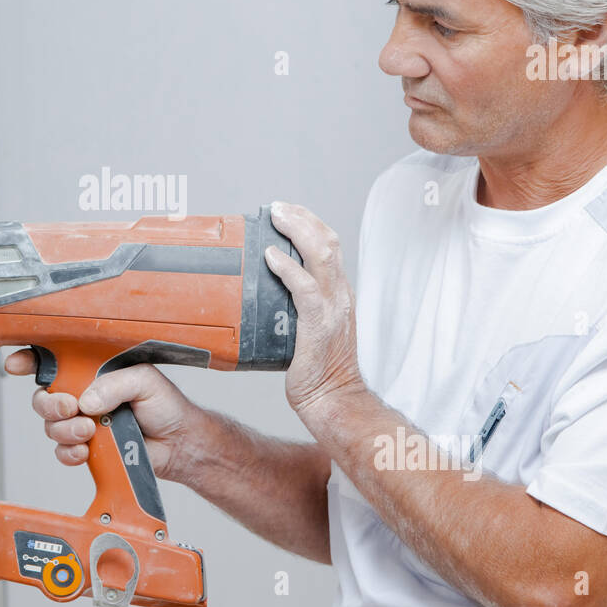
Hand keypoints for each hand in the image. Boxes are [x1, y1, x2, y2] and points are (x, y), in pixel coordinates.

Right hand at [3, 352, 203, 482]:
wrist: (179, 444)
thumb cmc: (166, 406)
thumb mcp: (145, 381)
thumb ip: (114, 385)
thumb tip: (86, 401)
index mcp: (94, 371)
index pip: (56, 362)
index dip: (31, 361)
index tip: (17, 365)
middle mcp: (83, 395)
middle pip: (44, 397)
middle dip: (50, 404)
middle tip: (70, 408)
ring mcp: (83, 423)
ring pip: (51, 426)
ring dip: (65, 430)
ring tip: (90, 431)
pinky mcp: (86, 448)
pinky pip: (62, 452)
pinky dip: (69, 452)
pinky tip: (85, 451)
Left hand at [265, 200, 365, 412]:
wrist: (333, 399)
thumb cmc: (318, 370)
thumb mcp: (311, 328)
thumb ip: (298, 306)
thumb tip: (266, 289)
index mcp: (339, 293)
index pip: (330, 246)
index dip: (310, 223)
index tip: (288, 212)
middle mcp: (340, 295)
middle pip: (328, 241)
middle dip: (302, 218)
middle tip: (278, 207)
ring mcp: (332, 308)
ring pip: (321, 256)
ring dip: (297, 231)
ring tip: (276, 217)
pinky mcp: (319, 324)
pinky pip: (305, 288)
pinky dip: (287, 269)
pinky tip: (271, 257)